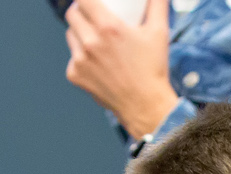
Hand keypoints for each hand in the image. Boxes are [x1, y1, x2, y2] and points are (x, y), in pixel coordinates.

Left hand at [65, 0, 178, 138]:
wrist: (145, 106)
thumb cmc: (153, 70)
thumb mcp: (159, 34)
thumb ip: (158, 6)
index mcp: (108, 28)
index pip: (83, 0)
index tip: (90, 2)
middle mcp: (90, 42)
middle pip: (72, 15)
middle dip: (81, 12)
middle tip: (91, 16)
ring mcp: (80, 60)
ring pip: (70, 35)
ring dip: (79, 33)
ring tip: (93, 39)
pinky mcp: (75, 75)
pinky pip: (72, 58)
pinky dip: (81, 58)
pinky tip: (95, 62)